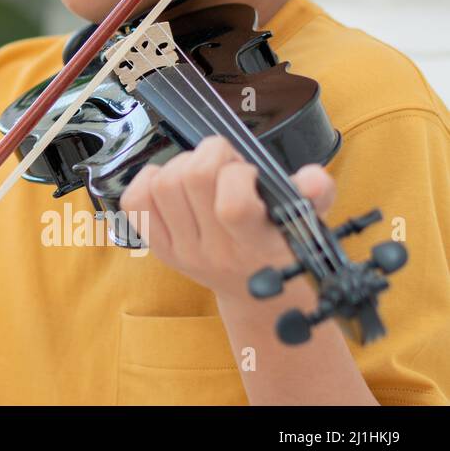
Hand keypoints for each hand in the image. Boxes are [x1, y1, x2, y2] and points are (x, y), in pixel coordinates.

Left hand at [118, 134, 336, 300]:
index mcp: (255, 246)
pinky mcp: (159, 247)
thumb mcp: (307, 221)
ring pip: (162, 184)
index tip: (250, 173)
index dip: (238, 174)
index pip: (232, 205)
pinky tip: (172, 181)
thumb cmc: (282, 247)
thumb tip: (315, 177)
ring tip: (204, 171)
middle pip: (190, 181)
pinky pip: (135, 203)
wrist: (258, 295)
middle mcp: (214, 251)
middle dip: (209, 155)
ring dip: (183, 164)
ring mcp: (181, 251)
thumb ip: (315, 195)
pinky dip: (149, 180)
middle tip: (226, 163)